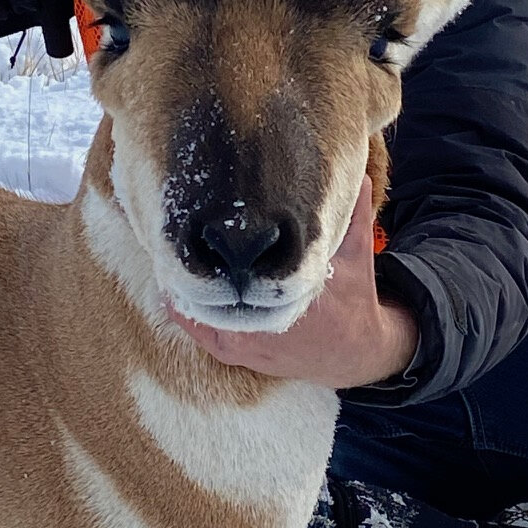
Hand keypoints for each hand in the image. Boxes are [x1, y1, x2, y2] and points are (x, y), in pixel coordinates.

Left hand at [174, 178, 418, 387]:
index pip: (244, 263)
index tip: (202, 216)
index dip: (220, 241)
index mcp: (291, 293)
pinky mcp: (234, 353)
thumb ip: (355, 214)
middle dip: (194, 259)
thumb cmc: (353, 298)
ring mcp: (245, 341)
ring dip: (182, 283)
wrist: (353, 354)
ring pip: (197, 308)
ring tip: (167, 253)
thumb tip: (360, 172)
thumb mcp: (358, 253)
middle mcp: (264, 320)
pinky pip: (195, 330)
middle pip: (213, 284)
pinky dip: (181, 308)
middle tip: (173, 229)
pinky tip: (168, 286)